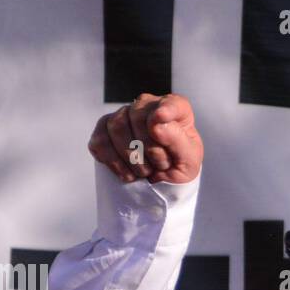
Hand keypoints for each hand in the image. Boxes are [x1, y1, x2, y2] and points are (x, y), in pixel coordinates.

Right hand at [87, 92, 203, 185]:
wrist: (159, 184)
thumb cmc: (177, 168)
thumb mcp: (188, 160)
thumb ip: (177, 140)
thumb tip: (156, 123)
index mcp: (176, 111)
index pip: (172, 104)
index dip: (166, 110)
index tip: (160, 118)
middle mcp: (147, 106)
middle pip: (139, 117)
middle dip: (150, 149)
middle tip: (160, 166)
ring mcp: (123, 115)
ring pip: (117, 127)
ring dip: (132, 158)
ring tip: (145, 171)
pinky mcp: (103, 130)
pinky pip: (101, 141)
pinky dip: (114, 163)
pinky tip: (128, 174)